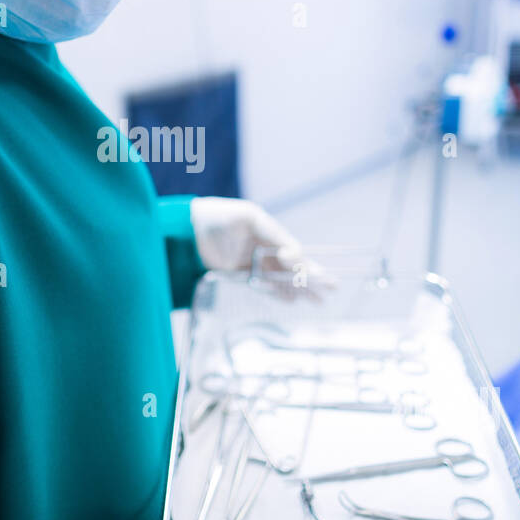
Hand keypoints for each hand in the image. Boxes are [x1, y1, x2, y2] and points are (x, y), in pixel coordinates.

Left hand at [189, 196, 333, 298]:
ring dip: (300, 289)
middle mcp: (264, 248)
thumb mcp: (248, 217)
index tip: (314, 275)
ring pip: (282, 279)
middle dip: (312, 278)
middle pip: (292, 267)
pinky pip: (264, 286)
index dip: (304, 264)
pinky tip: (293, 301)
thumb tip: (292, 253)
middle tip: (333, 288)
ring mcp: (253, 263)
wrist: (187, 231)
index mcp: (269, 232)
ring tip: (319, 301)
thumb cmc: (218, 218)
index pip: (292, 250)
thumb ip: (272, 233)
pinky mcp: (241, 276)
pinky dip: (278, 294)